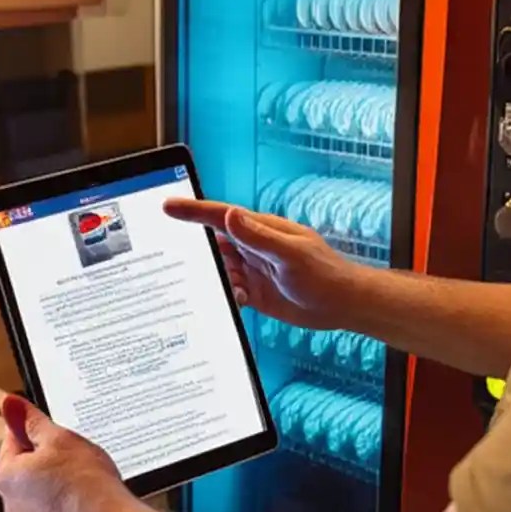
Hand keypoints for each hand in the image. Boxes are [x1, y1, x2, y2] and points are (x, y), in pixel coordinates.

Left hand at [0, 395, 137, 511]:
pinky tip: (89, 491)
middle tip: (74, 449)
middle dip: (51, 452)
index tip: (51, 421)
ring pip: (46, 483)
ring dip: (63, 474)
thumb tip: (11, 404)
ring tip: (86, 472)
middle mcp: (13, 502)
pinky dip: (72, 494)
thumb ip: (31, 420)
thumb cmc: (84, 488)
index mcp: (6, 476)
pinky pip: (59, 502)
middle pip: (29, 462)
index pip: (13, 436)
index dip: (36, 425)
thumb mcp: (58, 439)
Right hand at [163, 199, 360, 329]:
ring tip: (234, 288)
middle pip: (214, 245)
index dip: (192, 212)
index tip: (167, 206)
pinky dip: (226, 296)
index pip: (219, 216)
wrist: (343, 305)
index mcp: (261, 230)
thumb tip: (231, 214)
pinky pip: (229, 291)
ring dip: (217, 280)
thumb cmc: (325, 274)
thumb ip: (259, 237)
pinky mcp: (256, 291)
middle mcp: (253, 248)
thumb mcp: (290, 254)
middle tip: (187, 263)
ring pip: (220, 271)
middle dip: (200, 254)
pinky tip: (236, 301)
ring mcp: (253, 269)